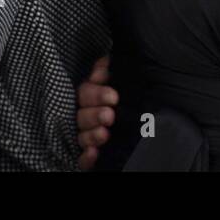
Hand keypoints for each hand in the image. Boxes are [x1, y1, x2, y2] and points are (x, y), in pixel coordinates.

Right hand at [76, 55, 116, 169]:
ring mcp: (84, 135)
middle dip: (94, 115)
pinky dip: (86, 157)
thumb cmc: (124, 95)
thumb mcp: (117, 80)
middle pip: (82, 116)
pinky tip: (93, 154)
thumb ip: (106, 71)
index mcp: (89, 96)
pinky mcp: (86, 154)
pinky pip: (81, 159)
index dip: (96, 94)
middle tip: (109, 116)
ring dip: (91, 136)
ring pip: (81, 136)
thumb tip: (104, 60)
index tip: (114, 98)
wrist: (139, 123)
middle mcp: (84, 115)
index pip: (86, 94)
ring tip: (104, 135)